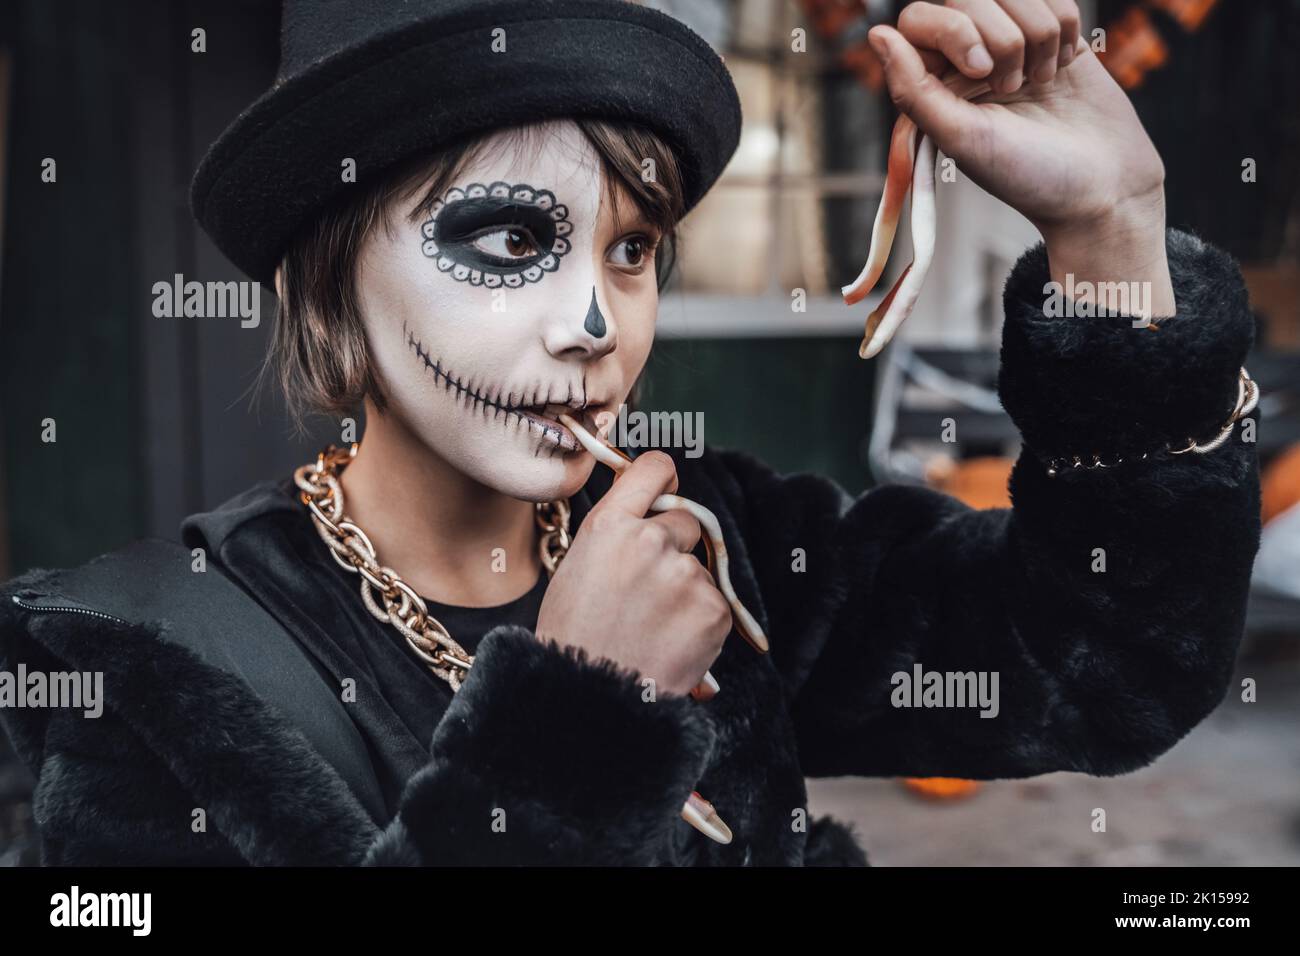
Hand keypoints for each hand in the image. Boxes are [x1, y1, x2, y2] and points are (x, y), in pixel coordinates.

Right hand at [535, 452, 731, 697]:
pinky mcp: (713, 608)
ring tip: (651, 630)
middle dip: (674, 547)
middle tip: (648, 591)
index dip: (663, 478)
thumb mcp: (577, 570)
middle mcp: (649, 540)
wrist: (590, 702)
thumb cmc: (574, 640)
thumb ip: (615, 535)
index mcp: (608, 526)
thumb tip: (650, 515)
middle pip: (685, 519)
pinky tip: (669, 645)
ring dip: (685, 591)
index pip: (652, 469)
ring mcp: (684, 574)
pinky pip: (714, 603)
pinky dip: (699, 623)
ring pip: (699, 568)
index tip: (667, 487)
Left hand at [873, 0, 1174, 314]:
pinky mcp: (1056, 35)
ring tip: (1038, 84)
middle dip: (999, 37)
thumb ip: (912, 88)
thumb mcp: (961, 138)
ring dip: (1035, 36)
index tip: (981, 72)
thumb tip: (877, 34)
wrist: (1101, 185)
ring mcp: (1013, 43)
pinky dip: (1063, 31)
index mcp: (935, 83)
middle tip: (1014, 87)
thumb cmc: (1027, 173)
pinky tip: (1062, 67)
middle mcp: (968, 58)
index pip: (920, 18)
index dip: (954, 32)